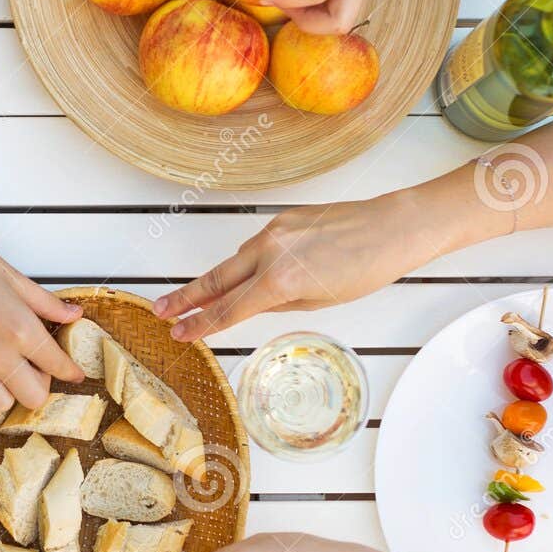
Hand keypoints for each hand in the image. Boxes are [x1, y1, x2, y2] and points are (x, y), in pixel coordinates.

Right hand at [0, 217, 83, 414]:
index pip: (58, 365)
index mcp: (20, 329)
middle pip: (34, 397)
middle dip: (42, 383)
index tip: (75, 372)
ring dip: (11, 391)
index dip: (71, 370)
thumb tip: (74, 314)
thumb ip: (45, 302)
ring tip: (9, 367)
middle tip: (38, 364)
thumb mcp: (11, 275)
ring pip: (3, 405)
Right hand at [153, 193, 431, 341]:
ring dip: (218, 280)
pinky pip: (257, 246)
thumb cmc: (366, 269)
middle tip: (160, 311)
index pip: (230, 309)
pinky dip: (248, 262)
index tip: (179, 333)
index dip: (201, 324)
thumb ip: (279, 303)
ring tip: (197, 300)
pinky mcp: (284, 218)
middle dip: (186, 297)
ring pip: (237, 260)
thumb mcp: (320, 300)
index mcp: (279, 280)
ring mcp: (274, 230)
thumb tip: (253, 303)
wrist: (392, 227)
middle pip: (216, 279)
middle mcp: (269, 251)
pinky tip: (250, 274)